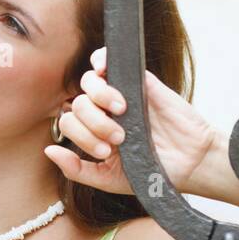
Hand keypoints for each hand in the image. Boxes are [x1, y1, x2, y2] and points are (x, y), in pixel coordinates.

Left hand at [43, 46, 215, 197]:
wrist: (190, 163)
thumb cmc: (151, 173)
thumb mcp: (108, 179)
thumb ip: (77, 170)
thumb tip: (49, 151)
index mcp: (94, 133)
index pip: (69, 123)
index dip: (82, 136)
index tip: (107, 151)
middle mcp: (103, 113)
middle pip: (77, 104)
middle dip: (94, 123)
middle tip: (118, 138)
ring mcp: (120, 95)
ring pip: (88, 82)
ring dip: (99, 99)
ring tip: (121, 113)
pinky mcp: (139, 81)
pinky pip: (109, 60)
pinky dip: (100, 60)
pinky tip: (104, 71)